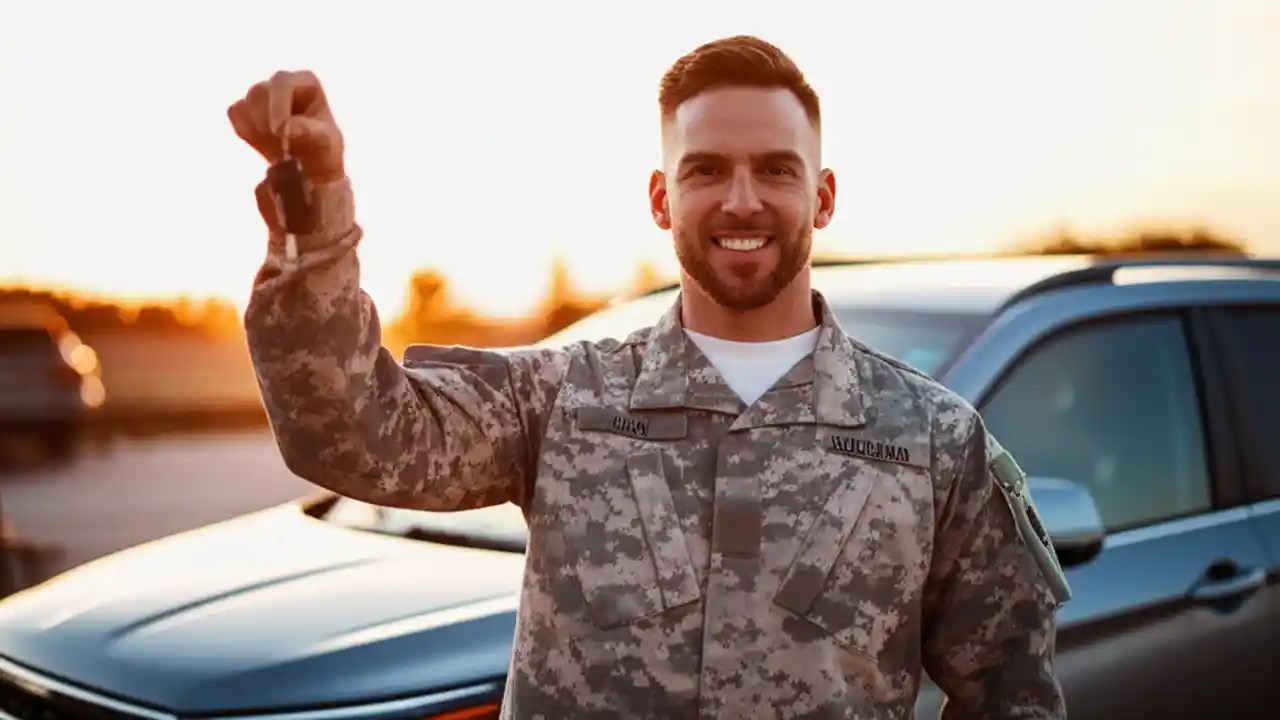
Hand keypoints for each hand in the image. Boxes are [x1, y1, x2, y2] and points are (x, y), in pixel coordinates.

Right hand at [228, 70, 345, 184]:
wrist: (311, 167)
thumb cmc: (324, 150)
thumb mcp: (325, 143)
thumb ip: (309, 133)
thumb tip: (286, 128)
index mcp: (305, 81)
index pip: (282, 83)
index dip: (278, 106)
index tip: (279, 132)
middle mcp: (281, 82)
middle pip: (259, 92)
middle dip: (266, 121)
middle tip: (281, 144)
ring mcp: (262, 94)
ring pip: (244, 103)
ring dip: (257, 129)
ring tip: (278, 145)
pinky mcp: (245, 107)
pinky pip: (235, 114)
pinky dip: (247, 132)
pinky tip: (265, 144)